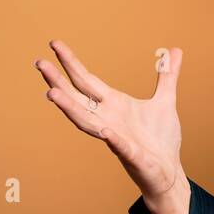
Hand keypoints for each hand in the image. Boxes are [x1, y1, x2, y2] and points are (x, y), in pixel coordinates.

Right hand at [34, 40, 187, 208]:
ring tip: (51, 93)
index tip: (54, 43)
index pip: (87, 80)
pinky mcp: (132, 155)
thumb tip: (175, 49)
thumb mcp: (166, 101)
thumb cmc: (161, 138)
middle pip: (78, 97)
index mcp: (114, 104)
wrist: (169, 170)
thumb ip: (168, 75)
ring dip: (69, 108)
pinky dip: (112, 138)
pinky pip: (119, 146)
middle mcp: (108, 119)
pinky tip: (105, 131)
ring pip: (87, 122)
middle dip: (58, 80)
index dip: (71, 62)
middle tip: (39, 62)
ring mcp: (116, 138)